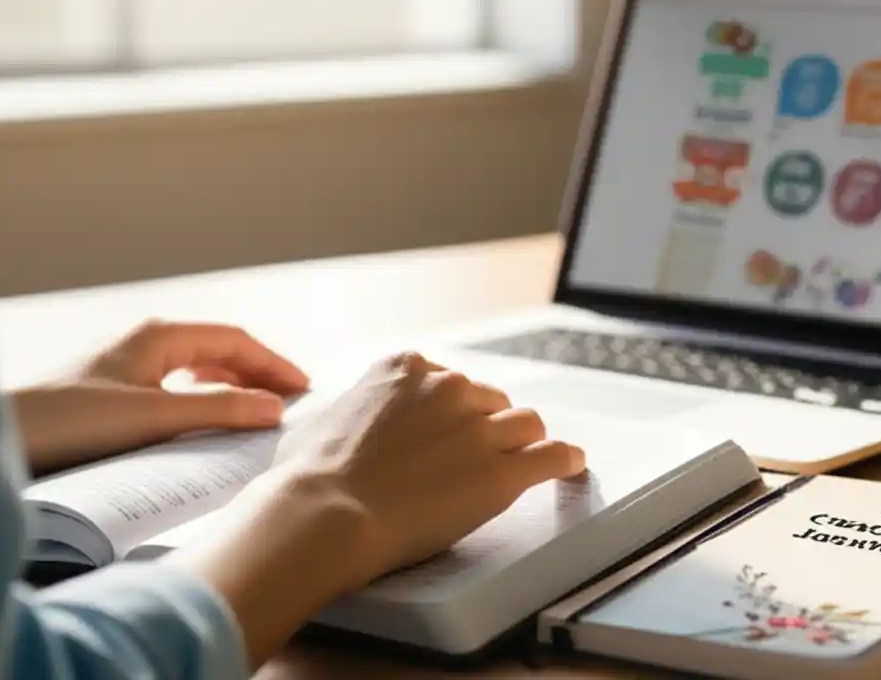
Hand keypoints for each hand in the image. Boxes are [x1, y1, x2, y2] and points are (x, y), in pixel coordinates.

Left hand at [12, 320, 308, 473]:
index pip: (236, 340)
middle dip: (259, 375)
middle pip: (220, 352)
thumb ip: (218, 409)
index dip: (274, 364)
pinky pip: (178, 390)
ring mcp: (130, 368)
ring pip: (198, 371)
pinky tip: (208, 423)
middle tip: (291, 405)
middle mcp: (147, 344)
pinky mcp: (115, 396)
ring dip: (233, 389)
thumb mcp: (153, 415)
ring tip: (259, 415)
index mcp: (161, 335)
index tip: (306, 390)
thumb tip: (275, 408)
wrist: (4, 439)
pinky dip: (205, 402)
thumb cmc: (71, 421)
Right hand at [272, 351, 587, 581]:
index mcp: (407, 367)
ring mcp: (480, 430)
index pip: (450, 381)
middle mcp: (449, 387)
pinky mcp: (502, 473)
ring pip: (526, 424)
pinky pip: (554, 456)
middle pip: (491, 401)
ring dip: (523, 443)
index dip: (453, 411)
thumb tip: (346, 417)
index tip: (450, 430)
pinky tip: (571, 466)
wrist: (325, 513)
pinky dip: (566, 460)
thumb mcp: (324, 417)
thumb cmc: (310, 476)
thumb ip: (353, 408)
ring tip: (524, 460)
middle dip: (486, 426)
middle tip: (474, 456)